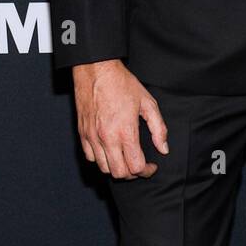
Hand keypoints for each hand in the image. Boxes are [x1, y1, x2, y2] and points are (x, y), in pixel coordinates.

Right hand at [72, 59, 167, 178]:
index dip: (147, 171)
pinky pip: (90, 157)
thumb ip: (158, 128)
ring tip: (126, 159)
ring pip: (103, 168)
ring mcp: (92, 137)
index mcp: (125, 131)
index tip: (152, 166)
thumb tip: (164, 148)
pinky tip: (111, 151)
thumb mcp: (148, 103)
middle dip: (133, 174)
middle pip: (119, 173)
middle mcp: (106, 138)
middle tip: (140, 165)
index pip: (136, 166)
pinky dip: (101, 160)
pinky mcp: (82, 133)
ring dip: (117, 168)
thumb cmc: (122, 84)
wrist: (96, 71)